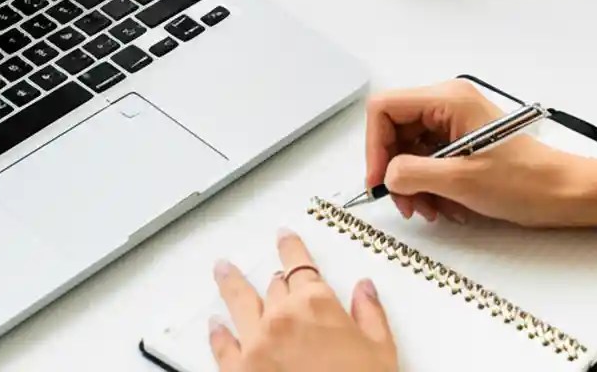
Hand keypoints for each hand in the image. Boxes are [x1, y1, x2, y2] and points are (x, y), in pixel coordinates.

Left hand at [209, 230, 397, 371]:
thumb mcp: (381, 351)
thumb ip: (370, 315)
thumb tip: (365, 290)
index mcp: (317, 305)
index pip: (300, 265)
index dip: (291, 248)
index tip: (284, 237)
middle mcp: (282, 317)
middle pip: (273, 287)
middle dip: (273, 278)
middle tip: (270, 270)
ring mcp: (256, 344)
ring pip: (239, 304)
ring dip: (231, 284)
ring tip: (222, 270)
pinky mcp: (238, 371)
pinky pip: (223, 346)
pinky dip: (218, 333)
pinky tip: (215, 325)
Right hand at [366, 80, 596, 227]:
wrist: (565, 193)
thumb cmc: (526, 181)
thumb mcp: (461, 180)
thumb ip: (413, 173)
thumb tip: (386, 175)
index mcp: (448, 99)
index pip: (385, 109)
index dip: (374, 146)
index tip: (379, 181)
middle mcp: (448, 103)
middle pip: (395, 130)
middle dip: (395, 171)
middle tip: (406, 204)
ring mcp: (456, 122)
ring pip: (409, 149)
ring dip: (413, 183)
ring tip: (431, 210)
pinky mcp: (463, 142)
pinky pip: (429, 160)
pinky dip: (429, 185)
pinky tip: (446, 206)